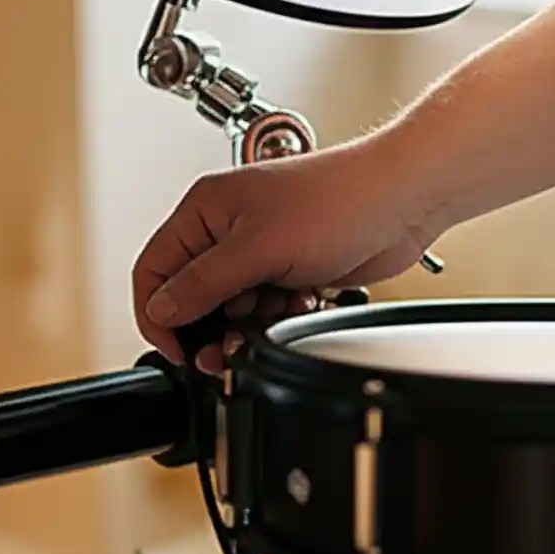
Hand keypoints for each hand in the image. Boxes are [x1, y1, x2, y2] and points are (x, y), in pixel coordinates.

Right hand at [133, 137, 442, 373]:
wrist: (400, 203)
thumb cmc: (338, 201)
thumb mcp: (257, 249)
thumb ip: (204, 283)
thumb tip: (163, 309)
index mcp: (205, 209)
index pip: (154, 267)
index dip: (157, 313)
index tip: (176, 348)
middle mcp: (227, 227)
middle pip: (192, 293)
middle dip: (209, 325)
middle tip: (222, 352)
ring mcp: (260, 248)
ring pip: (232, 306)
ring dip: (251, 320)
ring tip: (275, 313)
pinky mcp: (289, 268)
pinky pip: (265, 307)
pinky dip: (279, 313)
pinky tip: (301, 300)